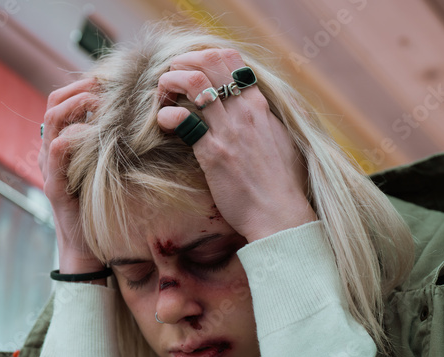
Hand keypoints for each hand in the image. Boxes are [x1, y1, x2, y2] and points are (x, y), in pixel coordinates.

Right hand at [39, 78, 103, 274]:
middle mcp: (51, 152)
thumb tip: (134, 120)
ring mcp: (50, 168)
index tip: (106, 80)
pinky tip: (89, 132)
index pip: (60, 100)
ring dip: (75, 106)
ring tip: (99, 103)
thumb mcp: (106, 169)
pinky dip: (70, 139)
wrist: (86, 248)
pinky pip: (55, 156)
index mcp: (61, 144)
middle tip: (104, 86)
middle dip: (79, 89)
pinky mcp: (54, 187)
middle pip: (53, 104)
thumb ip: (110, 146)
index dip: (81, 85)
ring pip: (52, 123)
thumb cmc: (99, 207)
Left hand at [155, 49, 317, 240]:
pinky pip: (184, 120)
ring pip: (194, 83)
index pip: (231, 59)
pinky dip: (167, 115)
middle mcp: (245, 111)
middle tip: (170, 77)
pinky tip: (164, 122)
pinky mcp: (212, 153)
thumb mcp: (281, 140)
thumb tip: (257, 110)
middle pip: (209, 62)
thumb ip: (266, 120)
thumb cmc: (281, 183)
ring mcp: (228, 131)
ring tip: (162, 92)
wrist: (279, 214)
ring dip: (171, 81)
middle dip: (182, 63)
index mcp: (260, 105)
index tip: (191, 69)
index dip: (204, 57)